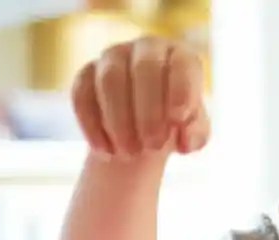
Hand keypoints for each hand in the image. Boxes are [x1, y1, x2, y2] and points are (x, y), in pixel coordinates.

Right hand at [71, 37, 209, 158]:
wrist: (144, 129)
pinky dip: (93, 125)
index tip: (178, 119)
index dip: (181, 89)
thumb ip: (196, 131)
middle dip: (149, 111)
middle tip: (153, 145)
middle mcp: (146, 49)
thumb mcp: (194, 132)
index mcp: (179, 56)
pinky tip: (106, 151)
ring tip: (130, 153)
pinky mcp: (85, 74)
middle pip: (144, 68)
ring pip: (110, 80)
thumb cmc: (177, 124)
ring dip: (120, 120)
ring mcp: (112, 57)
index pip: (182, 64)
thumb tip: (184, 135)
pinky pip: (82, 94)